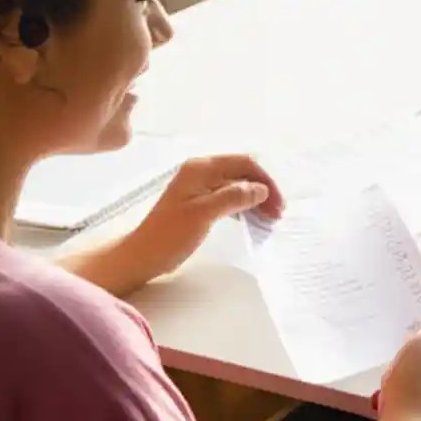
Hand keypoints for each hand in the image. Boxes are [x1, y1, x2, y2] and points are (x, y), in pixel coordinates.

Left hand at [127, 154, 284, 279]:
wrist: (143, 256)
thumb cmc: (170, 235)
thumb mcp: (204, 214)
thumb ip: (234, 196)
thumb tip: (261, 189)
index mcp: (201, 168)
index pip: (245, 164)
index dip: (266, 181)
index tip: (278, 206)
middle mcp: (202, 171)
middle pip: (244, 172)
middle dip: (264, 190)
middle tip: (277, 216)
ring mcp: (201, 186)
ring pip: (239, 185)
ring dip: (257, 199)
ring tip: (269, 219)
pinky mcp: (201, 201)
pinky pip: (230, 197)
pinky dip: (245, 206)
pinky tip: (252, 219)